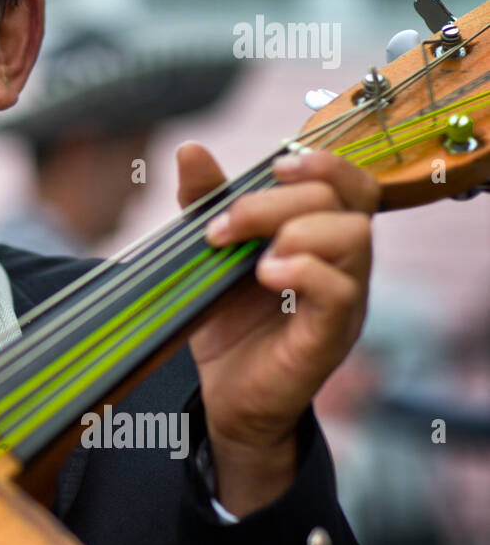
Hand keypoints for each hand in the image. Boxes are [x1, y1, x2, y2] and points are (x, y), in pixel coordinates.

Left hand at [175, 142, 378, 517]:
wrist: (225, 396)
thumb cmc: (226, 321)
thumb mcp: (209, 254)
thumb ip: (205, 202)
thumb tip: (191, 149)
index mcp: (322, 237)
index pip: (352, 182)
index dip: (323, 163)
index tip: (273, 167)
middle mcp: (344, 264)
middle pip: (342, 200)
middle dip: (274, 201)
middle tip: (221, 229)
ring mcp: (344, 300)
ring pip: (353, 237)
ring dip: (293, 230)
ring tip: (247, 258)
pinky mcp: (330, 336)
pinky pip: (340, 290)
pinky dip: (302, 271)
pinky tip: (266, 277)